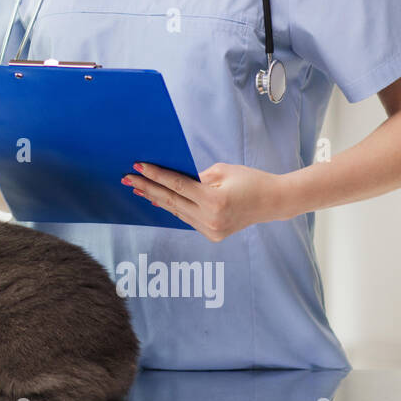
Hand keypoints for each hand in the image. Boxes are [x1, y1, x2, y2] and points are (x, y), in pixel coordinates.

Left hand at [122, 161, 287, 241]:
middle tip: (127, 178)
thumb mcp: (222, 171)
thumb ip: (196, 176)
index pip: (177, 186)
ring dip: (156, 199)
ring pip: (176, 211)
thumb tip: (171, 179)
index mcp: (214, 200)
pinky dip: (172, 208)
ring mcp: (211, 230)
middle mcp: (210, 219)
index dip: (156, 176)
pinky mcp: (212, 235)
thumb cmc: (250, 180)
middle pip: (171, 201)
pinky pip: (186, 218)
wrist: (273, 202)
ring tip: (137, 188)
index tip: (138, 166)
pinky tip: (157, 200)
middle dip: (148, 188)